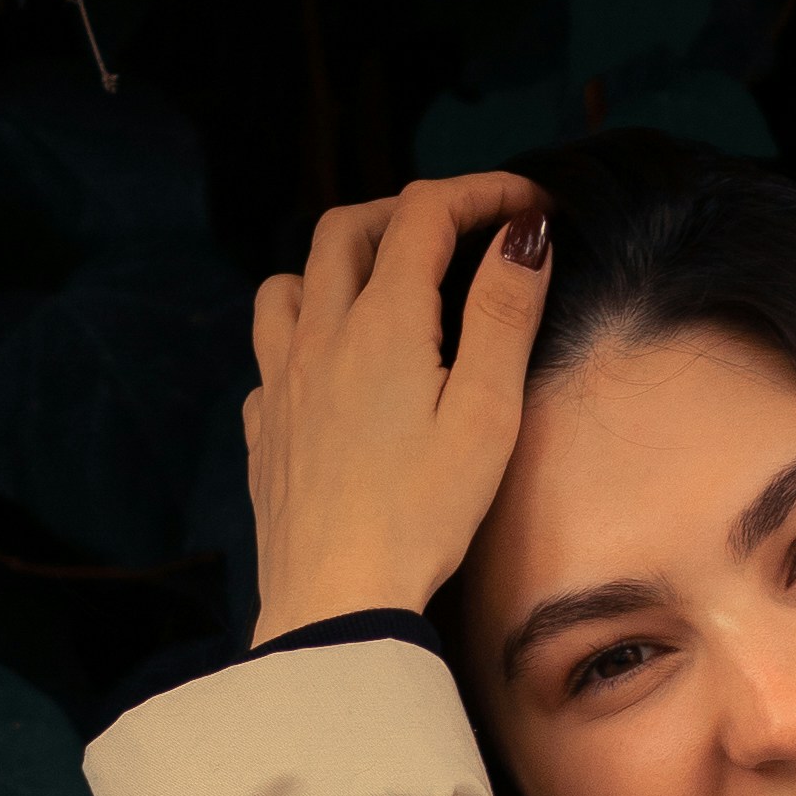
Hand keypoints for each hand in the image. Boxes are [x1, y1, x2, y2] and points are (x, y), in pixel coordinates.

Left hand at [245, 174, 553, 637]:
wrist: (336, 603)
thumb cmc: (422, 516)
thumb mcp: (488, 412)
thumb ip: (504, 315)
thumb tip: (524, 237)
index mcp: (382, 325)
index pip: (425, 215)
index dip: (481, 192)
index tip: (529, 202)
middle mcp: (319, 338)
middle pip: (345, 229)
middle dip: (406, 210)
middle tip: (461, 229)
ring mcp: (281, 384)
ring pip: (290, 283)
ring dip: (337, 262)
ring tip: (384, 285)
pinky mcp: (265, 432)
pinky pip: (270, 354)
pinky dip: (303, 335)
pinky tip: (333, 370)